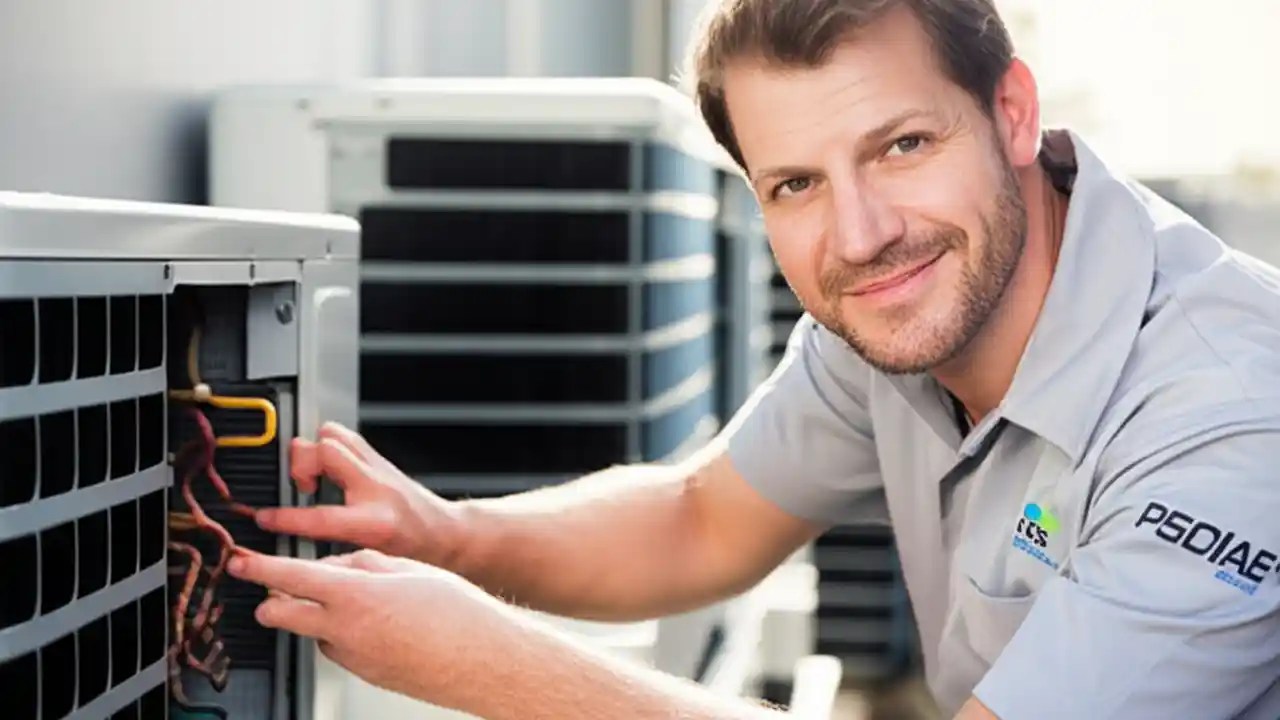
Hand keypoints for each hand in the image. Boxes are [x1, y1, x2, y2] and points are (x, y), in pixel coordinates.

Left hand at [228, 549, 509, 711]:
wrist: (484, 660)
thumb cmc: (458, 612)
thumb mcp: (410, 568)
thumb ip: (366, 562)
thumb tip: (339, 564)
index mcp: (356, 595)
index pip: (290, 577)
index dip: (259, 568)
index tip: (239, 560)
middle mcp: (346, 630)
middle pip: (282, 614)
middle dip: (271, 601)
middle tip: (275, 588)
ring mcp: (353, 658)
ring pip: (315, 631)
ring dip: (319, 616)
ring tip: (365, 601)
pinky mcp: (365, 675)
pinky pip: (341, 648)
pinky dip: (346, 633)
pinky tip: (381, 625)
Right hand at [256, 422, 463, 567]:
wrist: (447, 535)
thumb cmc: (414, 552)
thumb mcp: (371, 562)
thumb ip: (333, 551)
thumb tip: (293, 554)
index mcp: (373, 523)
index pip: (320, 516)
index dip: (285, 517)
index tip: (263, 518)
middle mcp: (376, 489)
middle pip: (325, 452)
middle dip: (301, 464)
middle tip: (299, 486)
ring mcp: (378, 469)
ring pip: (333, 435)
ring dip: (313, 449)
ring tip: (310, 473)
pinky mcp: (379, 459)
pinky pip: (345, 436)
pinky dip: (327, 445)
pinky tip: (325, 468)